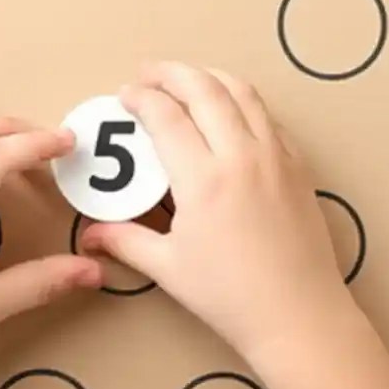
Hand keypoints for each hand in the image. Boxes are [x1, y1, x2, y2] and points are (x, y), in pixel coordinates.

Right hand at [82, 62, 353, 368]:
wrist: (299, 316)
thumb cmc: (230, 297)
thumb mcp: (169, 268)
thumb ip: (126, 242)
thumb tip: (90, 236)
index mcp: (204, 179)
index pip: (166, 116)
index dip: (141, 98)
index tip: (125, 95)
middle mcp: (241, 156)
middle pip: (205, 88)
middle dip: (172, 73)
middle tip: (149, 73)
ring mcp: (276, 157)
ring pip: (243, 93)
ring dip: (211, 76)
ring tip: (188, 79)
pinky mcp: (298, 167)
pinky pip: (269, 117)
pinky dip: (243, 102)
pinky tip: (230, 112)